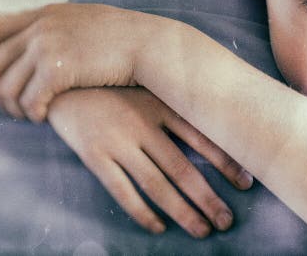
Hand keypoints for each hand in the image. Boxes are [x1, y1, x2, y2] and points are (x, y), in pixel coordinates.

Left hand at [0, 3, 150, 119]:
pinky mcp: (56, 70)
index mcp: (46, 13)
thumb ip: (64, 25)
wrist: (150, 45)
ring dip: (15, 106)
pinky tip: (43, 118)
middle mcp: (40, 27)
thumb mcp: (89, 20)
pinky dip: (32, 113)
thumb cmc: (127, 38)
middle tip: (12, 107)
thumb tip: (53, 35)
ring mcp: (46, 47)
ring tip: (29, 116)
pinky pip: (29, 100)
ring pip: (7, 86)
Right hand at [47, 87, 253, 237]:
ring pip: (157, 184)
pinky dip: (142, 212)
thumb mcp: (143, 85)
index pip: (201, 136)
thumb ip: (170, 101)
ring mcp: (118, 141)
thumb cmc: (108, 83)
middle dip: (207, 197)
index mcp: (159, 104)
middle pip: (182, 168)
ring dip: (182, 211)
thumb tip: (210, 119)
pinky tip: (158, 227)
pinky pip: (122, 191)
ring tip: (202, 230)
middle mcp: (142, 124)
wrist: (60, 77)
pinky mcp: (94, 155)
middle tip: (227, 220)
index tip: (246, 183)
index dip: (226, 162)